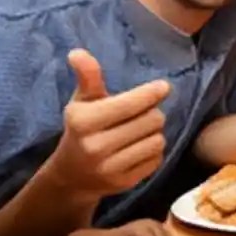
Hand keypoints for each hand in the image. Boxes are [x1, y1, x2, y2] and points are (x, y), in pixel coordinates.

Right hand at [47, 50, 170, 199]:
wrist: (72, 176)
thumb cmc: (82, 129)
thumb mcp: (82, 102)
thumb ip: (87, 77)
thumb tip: (77, 52)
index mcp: (83, 122)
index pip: (129, 104)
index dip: (150, 93)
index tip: (163, 87)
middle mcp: (95, 146)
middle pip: (150, 121)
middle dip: (152, 113)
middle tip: (143, 113)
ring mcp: (110, 168)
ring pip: (157, 140)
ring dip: (155, 132)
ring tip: (141, 130)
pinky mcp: (124, 183)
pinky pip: (157, 159)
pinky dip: (154, 151)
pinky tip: (140, 147)